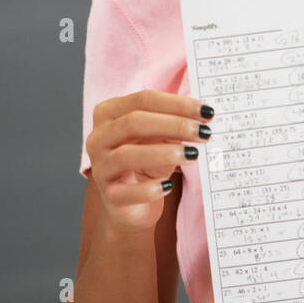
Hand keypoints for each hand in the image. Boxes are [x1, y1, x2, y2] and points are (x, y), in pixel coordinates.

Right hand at [85, 89, 211, 232]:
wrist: (133, 202)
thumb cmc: (147, 161)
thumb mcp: (161, 137)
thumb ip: (173, 124)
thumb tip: (200, 117)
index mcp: (109, 113)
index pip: (143, 100)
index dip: (176, 104)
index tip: (205, 111)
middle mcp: (98, 137)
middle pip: (134, 122)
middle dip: (174, 125)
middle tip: (202, 132)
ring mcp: (100, 167)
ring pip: (127, 155)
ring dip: (164, 153)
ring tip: (192, 155)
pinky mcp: (108, 196)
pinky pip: (125, 192)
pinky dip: (149, 189)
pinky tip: (169, 185)